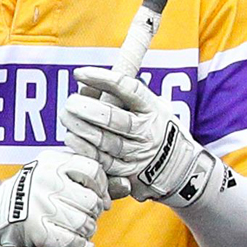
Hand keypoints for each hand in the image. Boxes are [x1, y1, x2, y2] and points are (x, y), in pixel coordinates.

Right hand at [0, 149, 108, 246]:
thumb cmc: (34, 192)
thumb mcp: (57, 176)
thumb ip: (91, 180)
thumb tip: (126, 185)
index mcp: (53, 162)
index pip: (93, 170)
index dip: (102, 188)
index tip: (99, 198)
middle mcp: (46, 180)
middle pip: (91, 201)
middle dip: (94, 213)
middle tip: (88, 217)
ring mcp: (40, 204)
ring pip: (83, 223)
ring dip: (88, 231)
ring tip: (83, 231)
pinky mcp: (35, 228)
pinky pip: (71, 241)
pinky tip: (84, 246)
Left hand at [59, 67, 232, 208]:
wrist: (180, 167)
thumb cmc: (154, 127)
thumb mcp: (148, 105)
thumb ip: (118, 95)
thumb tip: (84, 86)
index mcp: (152, 108)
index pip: (128, 89)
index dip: (102, 79)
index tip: (79, 73)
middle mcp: (147, 131)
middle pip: (115, 120)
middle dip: (88, 109)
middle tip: (70, 102)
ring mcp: (139, 154)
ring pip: (107, 142)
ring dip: (82, 129)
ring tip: (67, 118)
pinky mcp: (129, 173)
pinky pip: (104, 162)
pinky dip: (85, 150)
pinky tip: (72, 140)